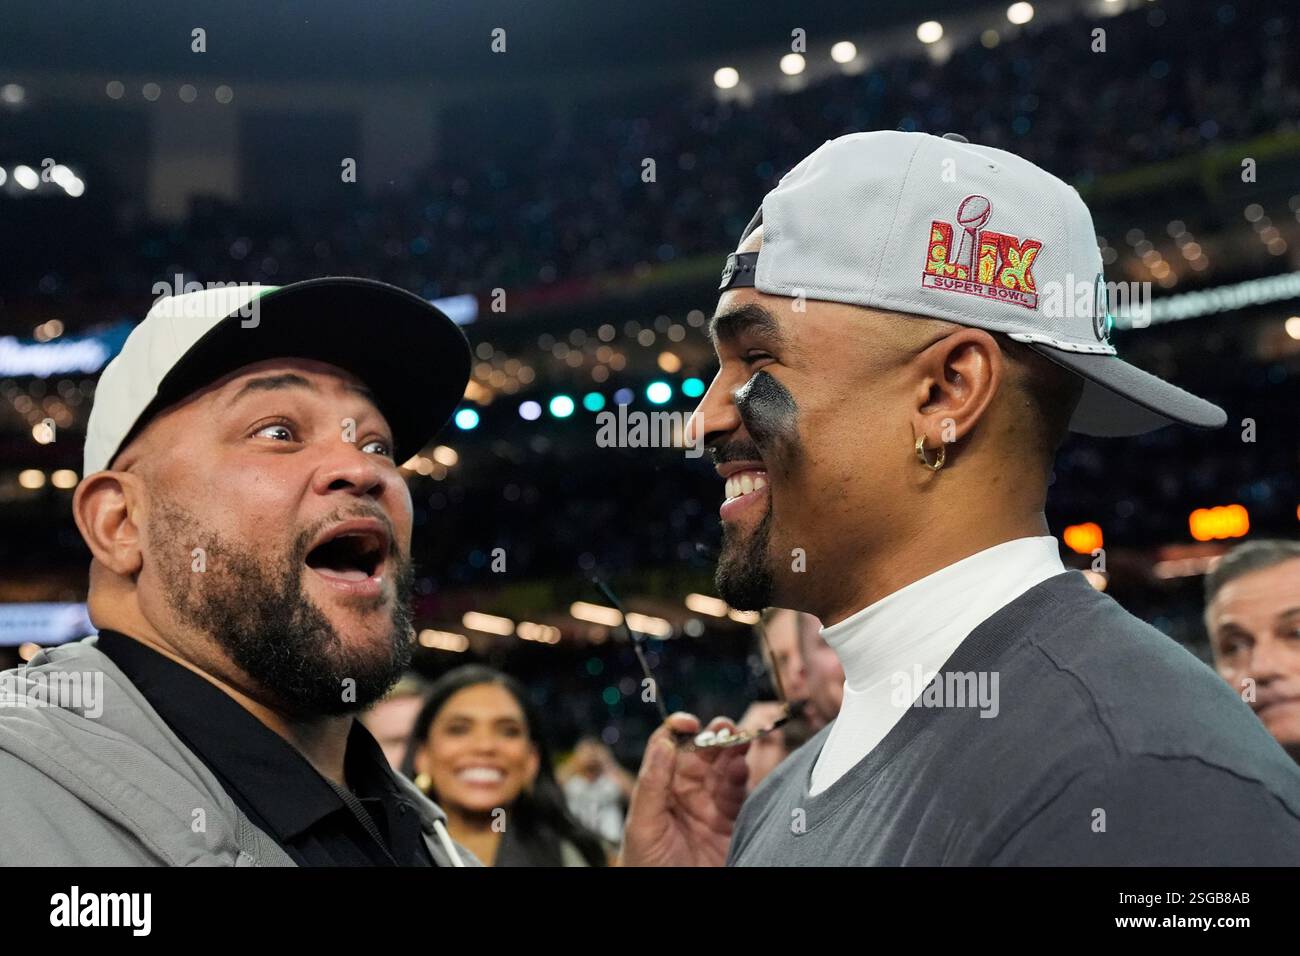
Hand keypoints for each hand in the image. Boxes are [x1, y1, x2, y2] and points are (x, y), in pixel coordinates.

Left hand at [619, 713, 749, 866]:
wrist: (674, 898)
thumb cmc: (645, 866)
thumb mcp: (642, 825)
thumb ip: (651, 784)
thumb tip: (664, 743)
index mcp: (661, 787)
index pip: (669, 747)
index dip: (679, 729)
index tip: (689, 722)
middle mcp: (686, 791)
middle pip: (702, 752)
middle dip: (714, 734)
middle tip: (724, 728)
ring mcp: (710, 805)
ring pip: (724, 767)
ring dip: (732, 750)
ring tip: (738, 741)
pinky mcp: (732, 820)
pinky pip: (740, 791)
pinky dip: (743, 775)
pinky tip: (742, 767)